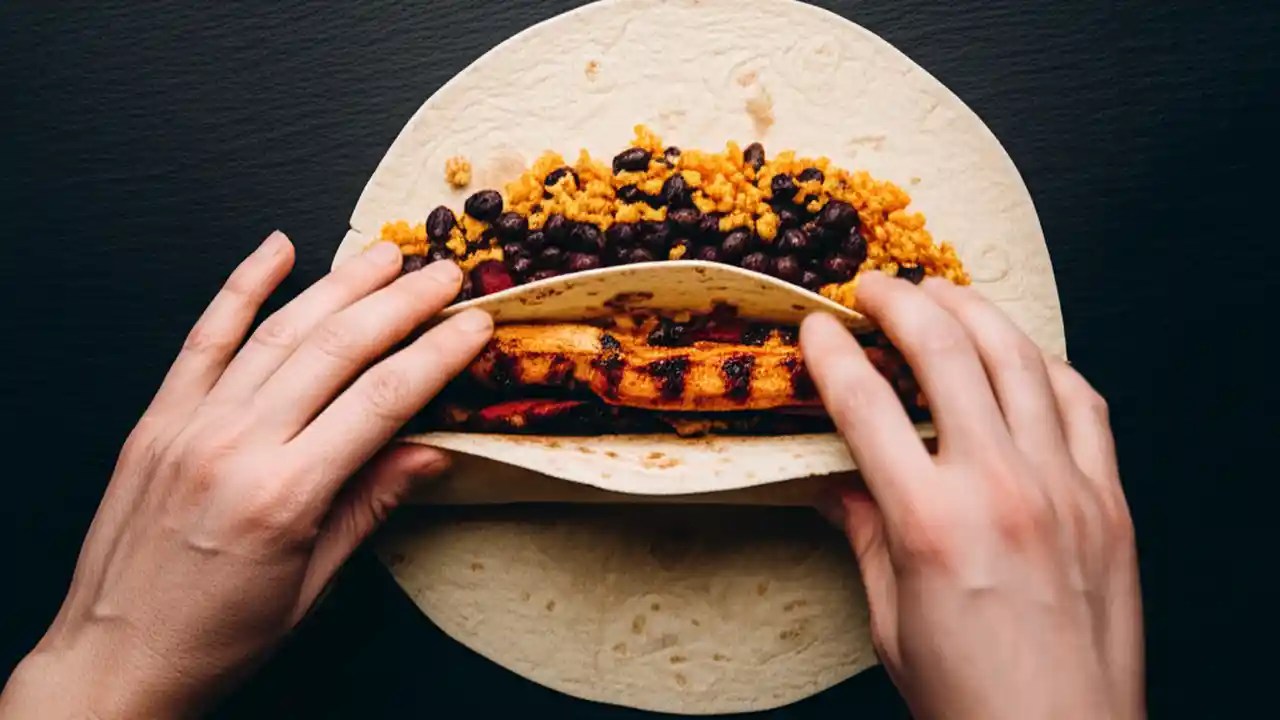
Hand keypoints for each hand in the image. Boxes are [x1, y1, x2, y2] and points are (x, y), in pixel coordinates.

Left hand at [0, 232, 492, 718]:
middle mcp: (235, 446)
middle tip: (444, 274)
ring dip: (339, 286)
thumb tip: (431, 451)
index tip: (473, 326)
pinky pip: (204, 338)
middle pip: (336, 351)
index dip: (437, 354)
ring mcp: (190, 425)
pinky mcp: (157, 420)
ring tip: (385, 256)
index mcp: (284, 495)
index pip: (382, 400)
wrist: (114, 660)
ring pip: (278, 333)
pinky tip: (275, 249)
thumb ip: (370, 505)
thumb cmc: (215, 637)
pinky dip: (241, 287)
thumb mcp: (313, 585)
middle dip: (400, 305)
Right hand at [802, 273, 1143, 719]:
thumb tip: (831, 482)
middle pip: (946, 355)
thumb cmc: (969, 696)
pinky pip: (1082, 404)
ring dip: (974, 312)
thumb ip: (863, 533)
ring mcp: (1064, 488)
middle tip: (874, 286)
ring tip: (942, 291)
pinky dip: (1045, 364)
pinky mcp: (1108, 501)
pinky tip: (1020, 353)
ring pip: (1020, 360)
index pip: (867, 405)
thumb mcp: (891, 618)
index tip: (815, 326)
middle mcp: (1000, 490)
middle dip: (902, 303)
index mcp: (930, 523)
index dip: (833, 354)